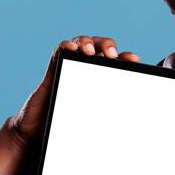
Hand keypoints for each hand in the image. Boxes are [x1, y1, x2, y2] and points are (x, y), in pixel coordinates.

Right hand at [0, 36, 140, 174]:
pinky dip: (65, 46)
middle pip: (99, 47)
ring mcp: (69, 67)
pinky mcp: (53, 71)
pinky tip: (70, 49)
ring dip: (86, 42)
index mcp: (99, 78)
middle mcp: (85, 69)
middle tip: (112, 54)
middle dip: (107, 45)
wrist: (39, 132)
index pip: (115, 62)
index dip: (125, 58)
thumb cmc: (66, 124)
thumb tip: (133, 126)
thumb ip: (106, 116)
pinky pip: (59, 52)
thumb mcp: (91, 119)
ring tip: (89, 51)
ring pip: (81, 44)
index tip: (134, 60)